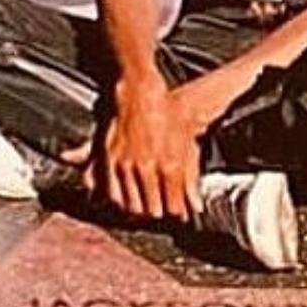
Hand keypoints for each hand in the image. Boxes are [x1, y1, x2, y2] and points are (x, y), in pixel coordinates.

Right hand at [84, 81, 203, 221]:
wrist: (140, 94)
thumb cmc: (166, 115)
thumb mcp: (187, 144)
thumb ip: (191, 178)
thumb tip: (196, 205)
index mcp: (169, 167)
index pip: (174, 208)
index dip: (177, 212)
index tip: (177, 210)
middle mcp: (147, 169)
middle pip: (153, 210)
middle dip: (159, 210)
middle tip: (161, 207)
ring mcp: (126, 165)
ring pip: (132, 205)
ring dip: (140, 208)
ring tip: (145, 204)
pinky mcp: (110, 160)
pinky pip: (113, 192)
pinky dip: (121, 199)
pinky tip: (128, 197)